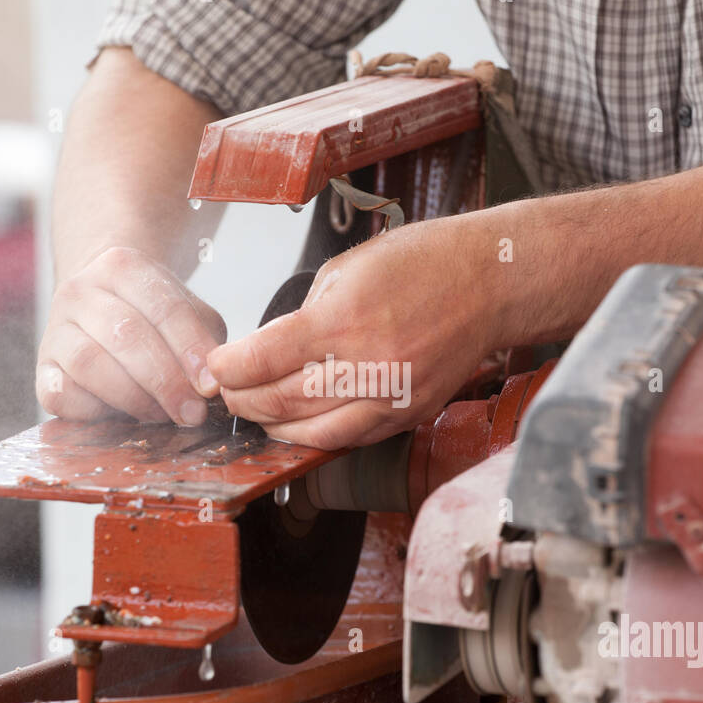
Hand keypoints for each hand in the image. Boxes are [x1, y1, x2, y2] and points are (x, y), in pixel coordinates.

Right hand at [36, 246, 225, 424]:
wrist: (100, 308)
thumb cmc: (153, 317)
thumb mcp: (187, 315)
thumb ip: (203, 342)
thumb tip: (211, 384)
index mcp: (122, 265)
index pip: (164, 308)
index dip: (190, 350)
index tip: (210, 386)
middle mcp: (80, 290)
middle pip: (126, 335)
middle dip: (165, 381)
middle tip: (191, 412)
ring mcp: (55, 328)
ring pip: (90, 364)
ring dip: (133, 398)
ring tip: (161, 414)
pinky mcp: (42, 367)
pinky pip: (61, 393)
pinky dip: (94, 410)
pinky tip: (120, 415)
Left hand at [206, 214, 501, 448]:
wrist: (488, 284)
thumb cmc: (421, 264)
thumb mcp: (346, 270)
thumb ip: (305, 313)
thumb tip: (269, 349)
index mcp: (343, 320)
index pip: (262, 361)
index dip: (227, 370)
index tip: (214, 368)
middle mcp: (367, 366)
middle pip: (280, 402)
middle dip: (243, 400)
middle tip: (228, 393)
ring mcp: (391, 397)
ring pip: (311, 434)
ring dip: (273, 427)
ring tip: (257, 412)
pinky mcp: (408, 416)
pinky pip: (349, 439)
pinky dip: (315, 436)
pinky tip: (297, 425)